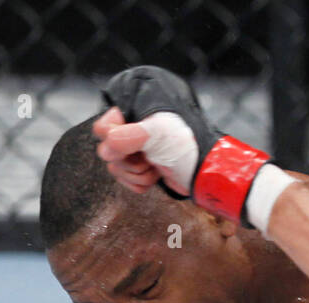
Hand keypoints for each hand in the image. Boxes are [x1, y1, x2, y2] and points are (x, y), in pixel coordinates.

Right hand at [95, 65, 276, 225]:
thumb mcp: (160, 134)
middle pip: (107, 151)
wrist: (206, 174)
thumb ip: (129, 136)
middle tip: (149, 159)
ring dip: (136, 174)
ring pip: (115, 168)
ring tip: (156, 169)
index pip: (103, 128)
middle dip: (128, 162)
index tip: (134, 146)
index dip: (114, 141)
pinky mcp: (142, 169)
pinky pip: (125, 180)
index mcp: (133, 112)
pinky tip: (154, 179)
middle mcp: (132, 129)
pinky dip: (138, 184)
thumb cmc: (189, 147)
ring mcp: (136, 150)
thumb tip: (107, 146)